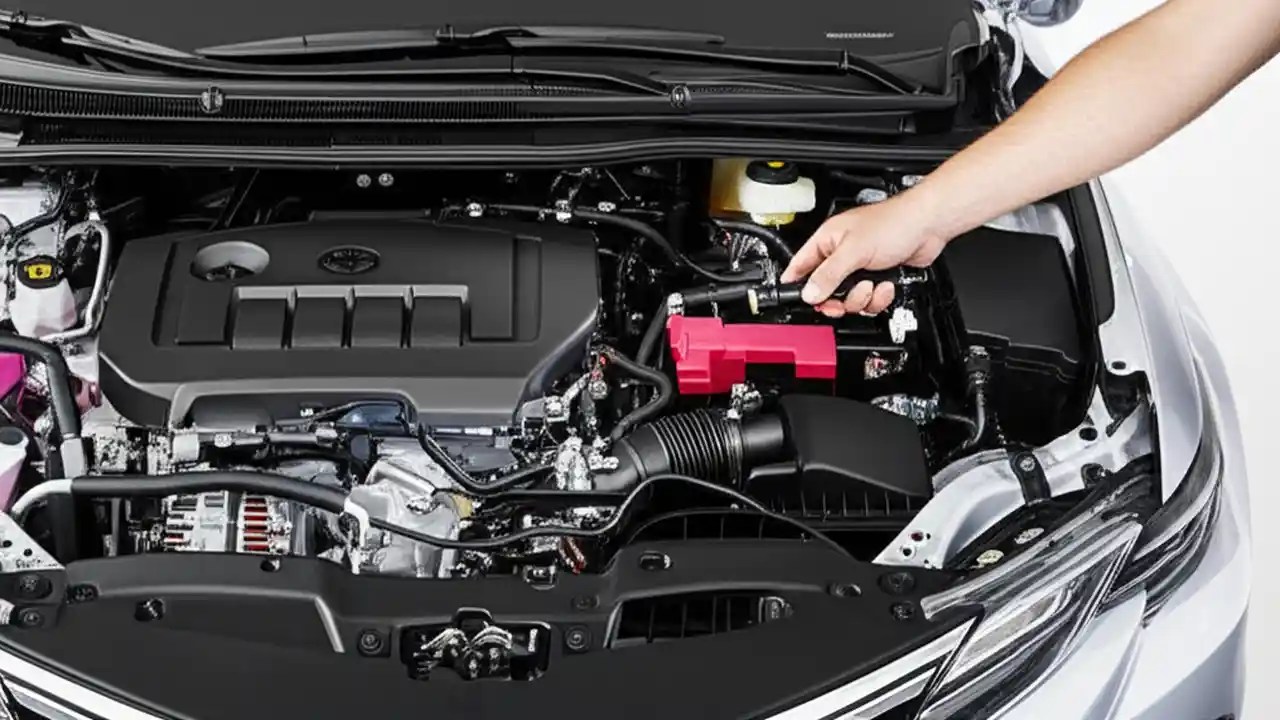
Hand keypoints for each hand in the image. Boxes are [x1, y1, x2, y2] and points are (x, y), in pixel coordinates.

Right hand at [781, 195, 946, 316]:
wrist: (927, 227)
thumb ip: (829, 274)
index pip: (800, 266)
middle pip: (825, 291)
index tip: (797, 300)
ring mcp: (860, 269)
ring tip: (871, 285)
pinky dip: (878, 298)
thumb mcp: (854, 251)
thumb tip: (810, 293)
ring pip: (848, 300)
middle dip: (838, 299)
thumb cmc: (893, 223)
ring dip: (862, 299)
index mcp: (828, 241)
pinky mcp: (877, 279)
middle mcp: (841, 256)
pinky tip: (885, 285)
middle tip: (842, 301)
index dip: (796, 284)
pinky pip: (868, 301)